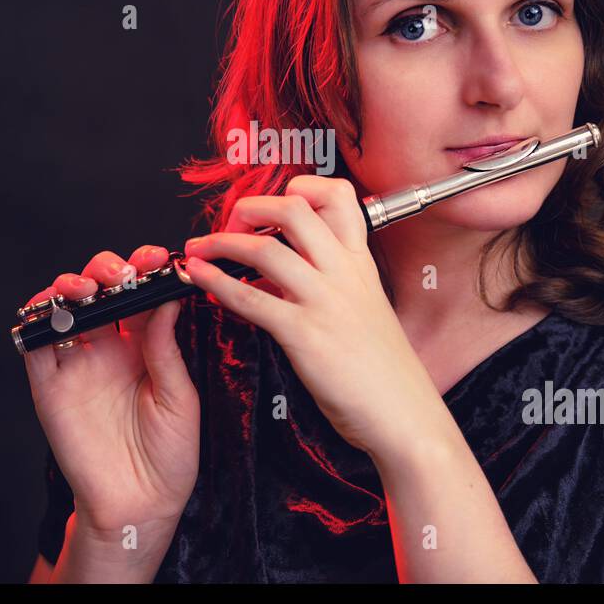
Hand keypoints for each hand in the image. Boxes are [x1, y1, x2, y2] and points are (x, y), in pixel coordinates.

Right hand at [20, 245, 199, 534]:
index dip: (144, 270)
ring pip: (63, 306)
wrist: (140, 504)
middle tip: (121, 274)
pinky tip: (51, 309)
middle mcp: (108, 347)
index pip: (140, 293)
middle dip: (107, 269)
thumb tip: (167, 297)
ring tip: (89, 287)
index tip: (157, 260)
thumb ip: (166, 347)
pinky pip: (34, 344)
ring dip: (71, 284)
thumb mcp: (179, 397)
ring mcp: (77, 363)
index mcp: (144, 345)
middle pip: (99, 289)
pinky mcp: (49, 385)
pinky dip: (36, 319)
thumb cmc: (170, 455)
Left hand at [181, 175, 442, 459]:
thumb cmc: (385, 371)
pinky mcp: (305, 334)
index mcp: (360, 263)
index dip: (300, 188)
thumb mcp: (367, 311)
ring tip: (199, 249)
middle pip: (295, 209)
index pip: (337, 195)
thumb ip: (331, 286)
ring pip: (266, 248)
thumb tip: (282, 275)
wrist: (405, 415)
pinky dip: (217, 283)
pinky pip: (251, 298)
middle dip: (251, 207)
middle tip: (229, 223)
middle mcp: (343, 273)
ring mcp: (325, 301)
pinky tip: (200, 280)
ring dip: (221, 242)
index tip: (275, 205)